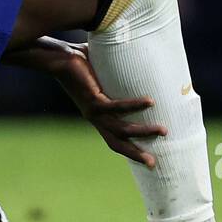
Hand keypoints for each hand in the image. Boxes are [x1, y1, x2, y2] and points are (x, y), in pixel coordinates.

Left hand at [47, 42, 165, 167]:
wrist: (57, 59)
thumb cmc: (81, 64)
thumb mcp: (104, 76)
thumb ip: (120, 76)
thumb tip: (143, 65)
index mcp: (97, 117)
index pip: (115, 140)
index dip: (130, 151)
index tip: (148, 160)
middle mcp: (95, 118)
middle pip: (118, 142)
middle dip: (136, 153)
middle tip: (154, 162)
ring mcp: (93, 111)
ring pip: (121, 128)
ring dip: (143, 131)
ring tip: (164, 130)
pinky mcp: (92, 99)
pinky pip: (116, 106)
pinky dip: (134, 105)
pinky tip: (150, 102)